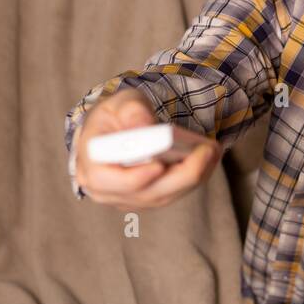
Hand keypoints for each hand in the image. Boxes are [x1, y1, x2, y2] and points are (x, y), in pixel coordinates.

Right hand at [74, 89, 222, 210]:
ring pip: (162, 197)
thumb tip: (144, 127)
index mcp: (90, 163)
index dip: (133, 178)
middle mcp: (104, 188)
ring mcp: (125, 198)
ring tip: (214, 152)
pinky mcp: (144, 199)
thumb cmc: (115, 116)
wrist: (114, 130)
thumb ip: (132, 111)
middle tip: (207, 152)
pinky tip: (209, 160)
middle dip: (181, 174)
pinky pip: (170, 195)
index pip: (105, 180)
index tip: (159, 165)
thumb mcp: (120, 103)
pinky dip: (192, 179)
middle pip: (144, 192)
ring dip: (193, 177)